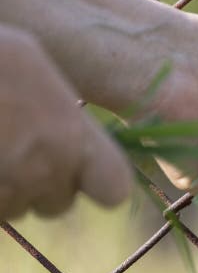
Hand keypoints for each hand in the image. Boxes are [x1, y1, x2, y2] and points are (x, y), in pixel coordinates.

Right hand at [0, 25, 130, 219]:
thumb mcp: (31, 62)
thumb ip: (60, 110)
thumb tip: (72, 138)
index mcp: (74, 135)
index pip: (113, 189)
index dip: (100, 184)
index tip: (82, 169)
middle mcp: (47, 169)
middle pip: (58, 205)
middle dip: (42, 188)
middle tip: (19, 151)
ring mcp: (10, 187)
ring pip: (16, 210)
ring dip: (6, 191)